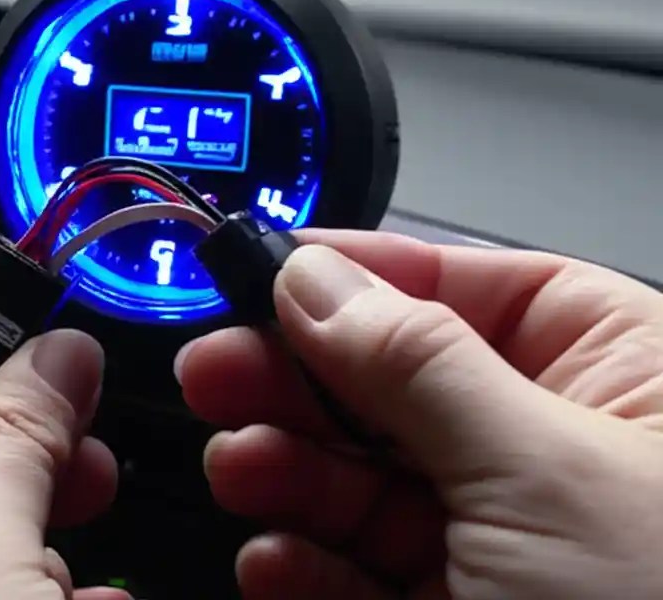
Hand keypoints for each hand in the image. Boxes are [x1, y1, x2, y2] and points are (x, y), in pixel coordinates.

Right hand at [177, 231, 662, 598]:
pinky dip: (308, 568)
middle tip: (218, 370)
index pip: (470, 288)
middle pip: (397, 384)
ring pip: (367, 481)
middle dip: (301, 382)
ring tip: (241, 468)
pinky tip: (276, 562)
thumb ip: (414, 364)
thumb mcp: (541, 474)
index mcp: (624, 378)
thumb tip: (318, 279)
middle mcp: (559, 454)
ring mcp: (505, 545)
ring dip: (290, 474)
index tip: (261, 270)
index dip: (362, 275)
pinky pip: (363, 573)